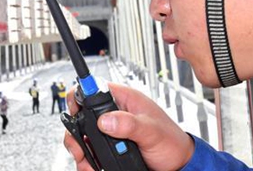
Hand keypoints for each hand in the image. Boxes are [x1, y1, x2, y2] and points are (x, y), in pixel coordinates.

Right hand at [62, 82, 193, 170]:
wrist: (177, 166)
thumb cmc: (171, 142)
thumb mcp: (152, 131)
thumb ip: (130, 124)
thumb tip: (106, 120)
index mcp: (123, 100)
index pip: (93, 89)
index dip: (79, 97)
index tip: (74, 113)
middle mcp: (113, 113)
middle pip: (81, 115)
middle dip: (75, 133)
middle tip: (79, 147)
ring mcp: (109, 131)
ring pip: (82, 136)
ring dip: (80, 150)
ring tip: (87, 163)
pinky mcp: (108, 147)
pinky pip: (90, 151)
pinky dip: (87, 161)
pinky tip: (92, 167)